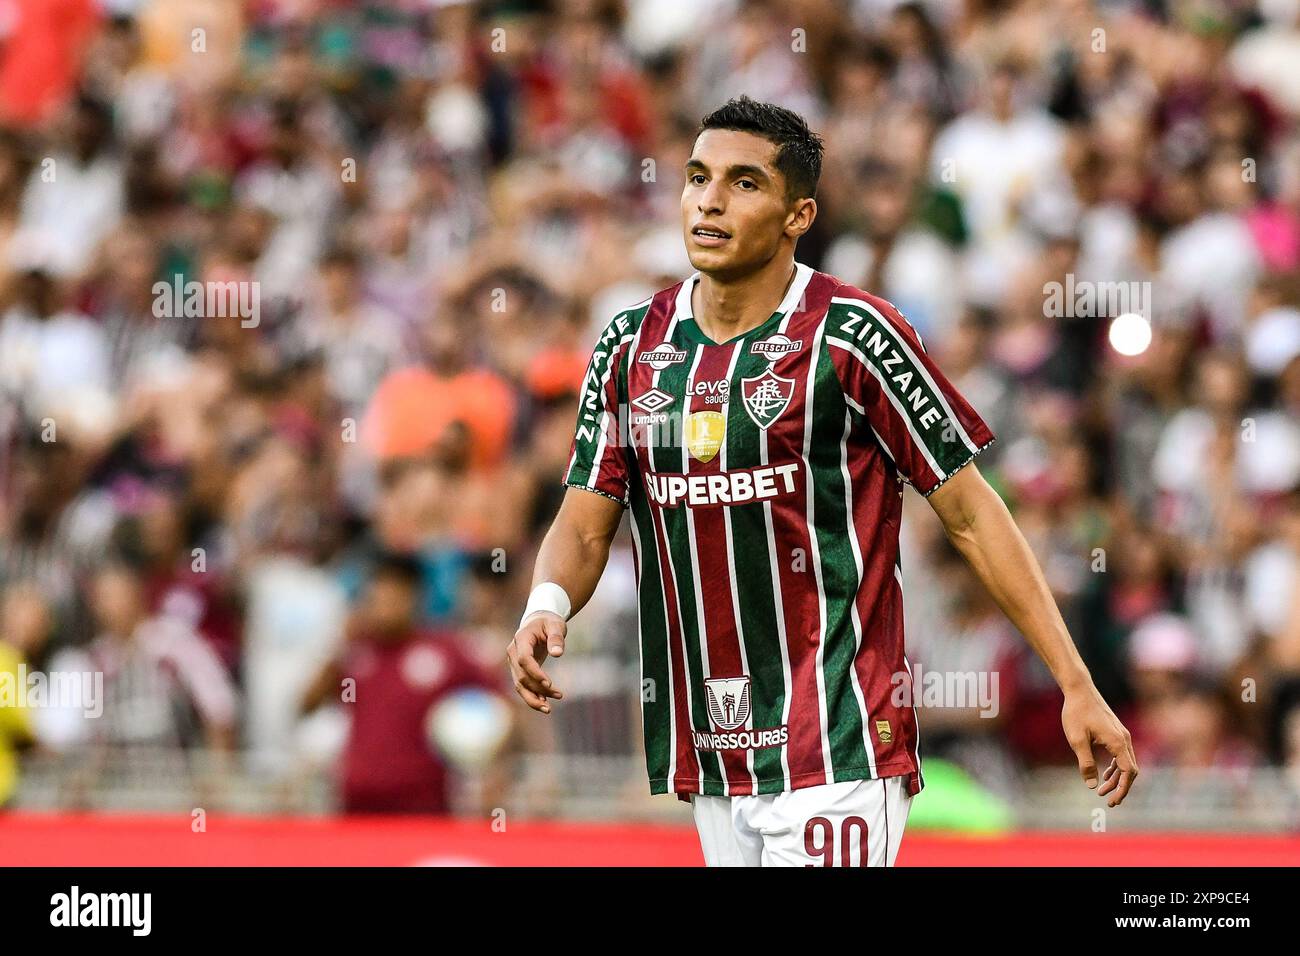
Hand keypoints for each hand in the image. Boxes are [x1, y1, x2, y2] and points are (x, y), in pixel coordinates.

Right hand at [506, 612, 566, 713]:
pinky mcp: (518, 670)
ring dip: (533, 698)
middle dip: (538, 689)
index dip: (535, 673)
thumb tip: (557, 654)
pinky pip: (523, 685)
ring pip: (520, 684)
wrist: (538, 622)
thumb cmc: (549, 623)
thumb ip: (557, 638)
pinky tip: (545, 703)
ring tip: (549, 709)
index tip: (549, 683)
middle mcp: (513, 652)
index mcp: (521, 639)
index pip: (524, 659)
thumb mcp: (556, 625)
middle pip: (521, 675)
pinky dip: (532, 695)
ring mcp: (513, 662)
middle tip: (559, 695)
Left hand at [1061, 685, 1138, 806]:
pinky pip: (1121, 754)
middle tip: (1107, 800)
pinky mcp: (1116, 732)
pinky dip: (1116, 767)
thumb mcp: (1077, 740)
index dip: (1122, 789)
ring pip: (1126, 762)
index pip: (1128, 772)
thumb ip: (1086, 763)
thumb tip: (1091, 785)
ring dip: (1117, 778)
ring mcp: (1122, 735)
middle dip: (1120, 787)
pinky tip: (1105, 774)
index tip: (1113, 801)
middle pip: (1130, 770)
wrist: (1079, 690)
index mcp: (1118, 742)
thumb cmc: (1076, 713)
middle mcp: (1124, 739)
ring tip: (1103, 790)